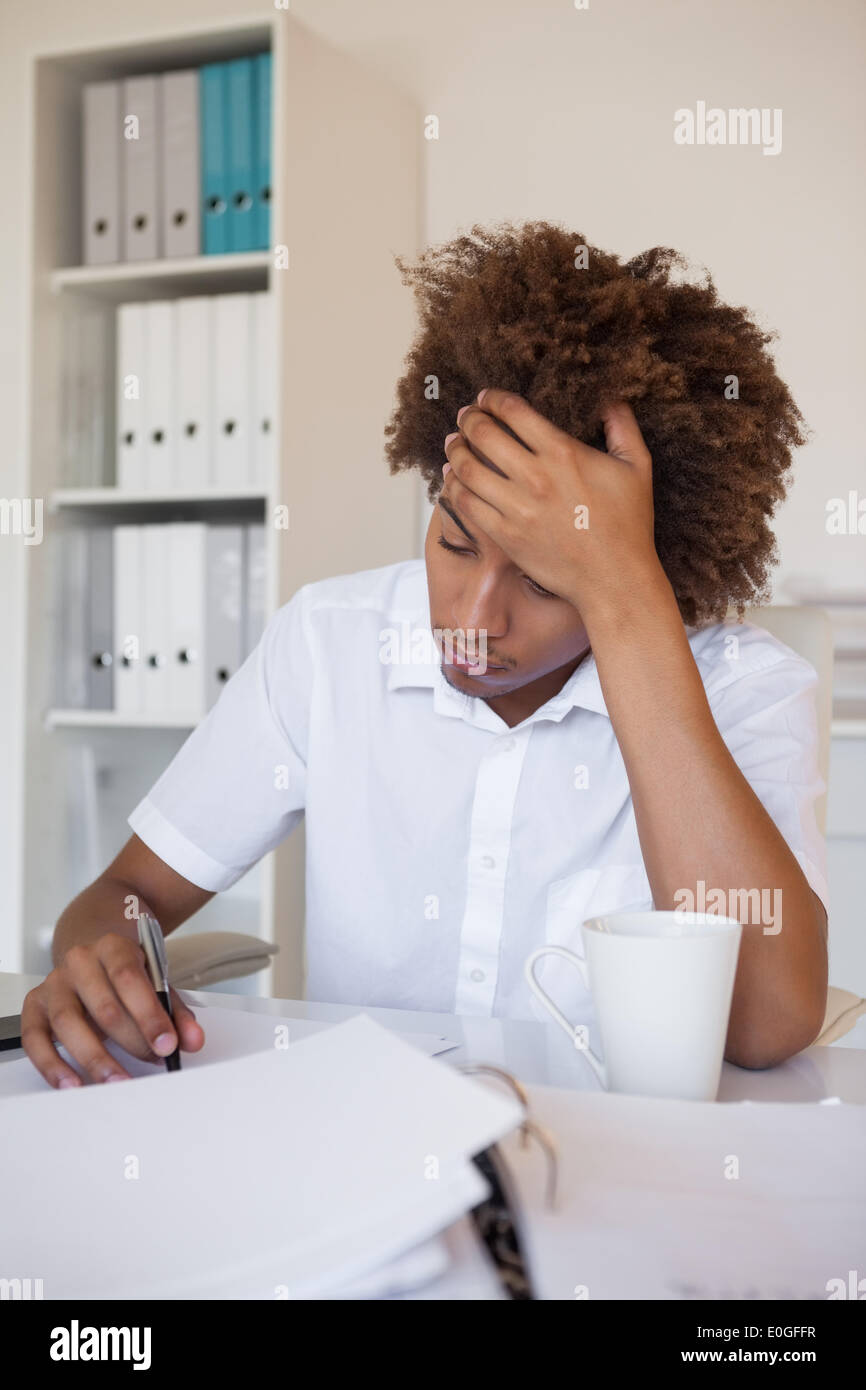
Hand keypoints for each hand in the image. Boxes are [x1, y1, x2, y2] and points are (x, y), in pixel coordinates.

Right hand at [20, 933, 203, 1086]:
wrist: (93, 957)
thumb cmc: (126, 973)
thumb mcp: (156, 982)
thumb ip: (176, 1012)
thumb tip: (192, 1040)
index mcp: (112, 947)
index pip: (129, 978)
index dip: (149, 1014)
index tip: (167, 1044)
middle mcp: (79, 962)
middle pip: (103, 1005)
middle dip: (132, 1040)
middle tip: (152, 1062)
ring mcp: (54, 984)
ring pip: (69, 1024)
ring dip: (95, 1059)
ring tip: (116, 1082)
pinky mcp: (34, 1007)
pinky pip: (35, 1039)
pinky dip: (53, 1065)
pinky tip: (73, 1083)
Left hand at [441, 387, 661, 620]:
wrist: (614, 579)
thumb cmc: (629, 525)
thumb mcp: (637, 467)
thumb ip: (623, 427)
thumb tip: (612, 399)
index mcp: (563, 452)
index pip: (513, 412)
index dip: (493, 399)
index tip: (486, 398)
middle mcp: (535, 476)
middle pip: (483, 434)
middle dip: (469, 419)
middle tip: (466, 417)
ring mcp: (516, 508)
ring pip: (467, 468)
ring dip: (455, 450)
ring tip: (453, 443)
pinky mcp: (505, 535)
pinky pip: (466, 504)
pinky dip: (453, 486)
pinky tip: (452, 478)